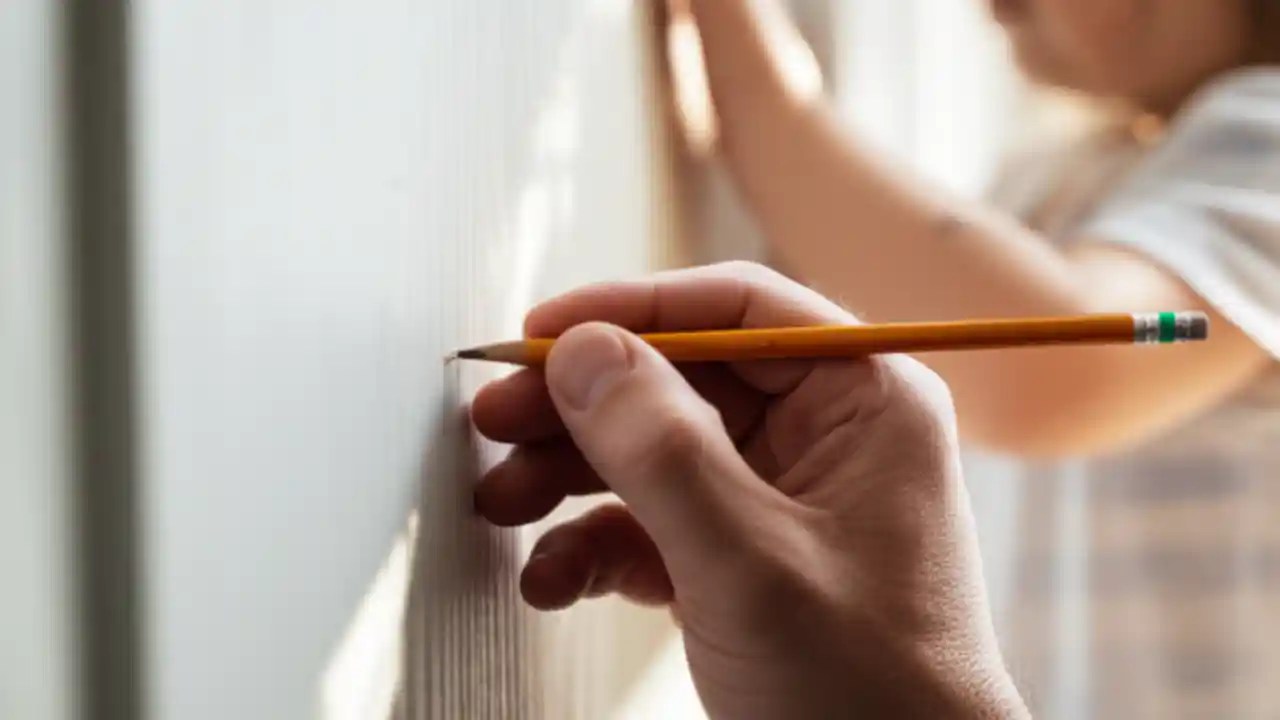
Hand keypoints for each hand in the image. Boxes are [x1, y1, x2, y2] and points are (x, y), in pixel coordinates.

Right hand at [471, 262, 1026, 718]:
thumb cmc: (868, 691)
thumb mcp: (752, 563)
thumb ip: (664, 450)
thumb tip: (585, 351)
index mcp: (864, 401)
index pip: (738, 308)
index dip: (633, 308)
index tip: (543, 332)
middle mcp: (824, 437)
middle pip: (680, 379)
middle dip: (583, 406)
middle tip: (496, 420)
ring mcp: (780, 501)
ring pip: (655, 451)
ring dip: (570, 475)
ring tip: (501, 503)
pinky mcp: (742, 561)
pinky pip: (655, 525)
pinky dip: (595, 546)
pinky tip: (552, 579)